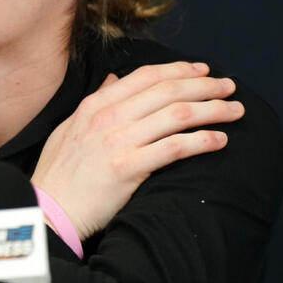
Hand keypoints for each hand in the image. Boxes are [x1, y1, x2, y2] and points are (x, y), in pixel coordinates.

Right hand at [30, 61, 243, 239]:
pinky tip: (219, 140)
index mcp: (94, 105)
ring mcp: (117, 142)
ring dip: (212, 110)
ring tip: (235, 111)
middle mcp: (107, 118)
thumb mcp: (68, 128)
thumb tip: (115, 79)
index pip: (145, 76)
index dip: (179, 70)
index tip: (203, 71)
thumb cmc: (57, 175)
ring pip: (177, 115)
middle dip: (205, 85)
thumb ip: (95, 102)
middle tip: (230, 87)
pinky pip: (174, 148)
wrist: (48, 212)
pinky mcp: (127, 168)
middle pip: (167, 91)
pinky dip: (201, 141)